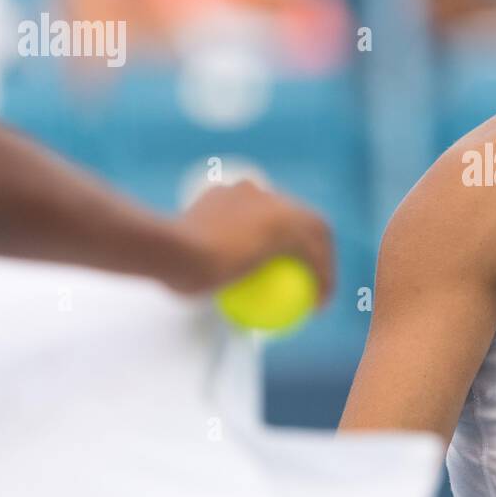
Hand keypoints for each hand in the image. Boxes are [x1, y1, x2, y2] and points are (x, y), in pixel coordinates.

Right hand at [168, 180, 334, 302]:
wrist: (173, 250)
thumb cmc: (171, 266)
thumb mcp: (185, 264)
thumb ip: (204, 265)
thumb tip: (211, 289)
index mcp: (231, 193)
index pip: (268, 213)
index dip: (282, 237)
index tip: (283, 268)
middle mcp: (256, 190)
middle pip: (298, 216)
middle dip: (313, 243)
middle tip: (310, 278)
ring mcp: (272, 202)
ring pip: (314, 233)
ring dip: (324, 262)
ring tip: (322, 294)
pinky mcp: (286, 224)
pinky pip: (314, 257)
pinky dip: (322, 279)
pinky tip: (320, 306)